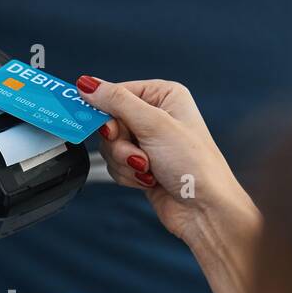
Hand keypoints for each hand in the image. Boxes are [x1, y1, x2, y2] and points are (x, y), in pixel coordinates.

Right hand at [75, 76, 254, 244]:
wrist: (204, 209)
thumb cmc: (193, 165)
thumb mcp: (153, 125)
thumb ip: (117, 102)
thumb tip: (87, 84)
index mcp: (164, 96)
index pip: (118, 93)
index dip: (107, 112)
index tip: (106, 128)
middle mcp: (156, 116)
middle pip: (110, 122)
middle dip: (120, 144)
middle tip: (136, 153)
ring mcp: (148, 143)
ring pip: (111, 147)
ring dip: (125, 162)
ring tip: (147, 169)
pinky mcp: (142, 165)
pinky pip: (116, 165)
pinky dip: (128, 175)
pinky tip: (148, 179)